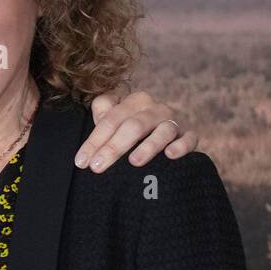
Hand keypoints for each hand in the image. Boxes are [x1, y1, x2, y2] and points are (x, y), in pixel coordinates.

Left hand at [75, 91, 198, 171]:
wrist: (163, 140)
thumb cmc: (131, 132)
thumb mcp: (115, 120)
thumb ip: (104, 113)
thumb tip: (97, 110)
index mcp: (134, 102)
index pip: (111, 119)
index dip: (94, 140)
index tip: (81, 162)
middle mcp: (155, 109)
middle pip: (133, 126)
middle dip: (113, 147)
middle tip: (97, 167)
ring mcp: (173, 122)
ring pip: (163, 131)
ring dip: (149, 146)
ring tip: (134, 162)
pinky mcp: (189, 136)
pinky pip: (189, 139)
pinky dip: (181, 146)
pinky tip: (170, 155)